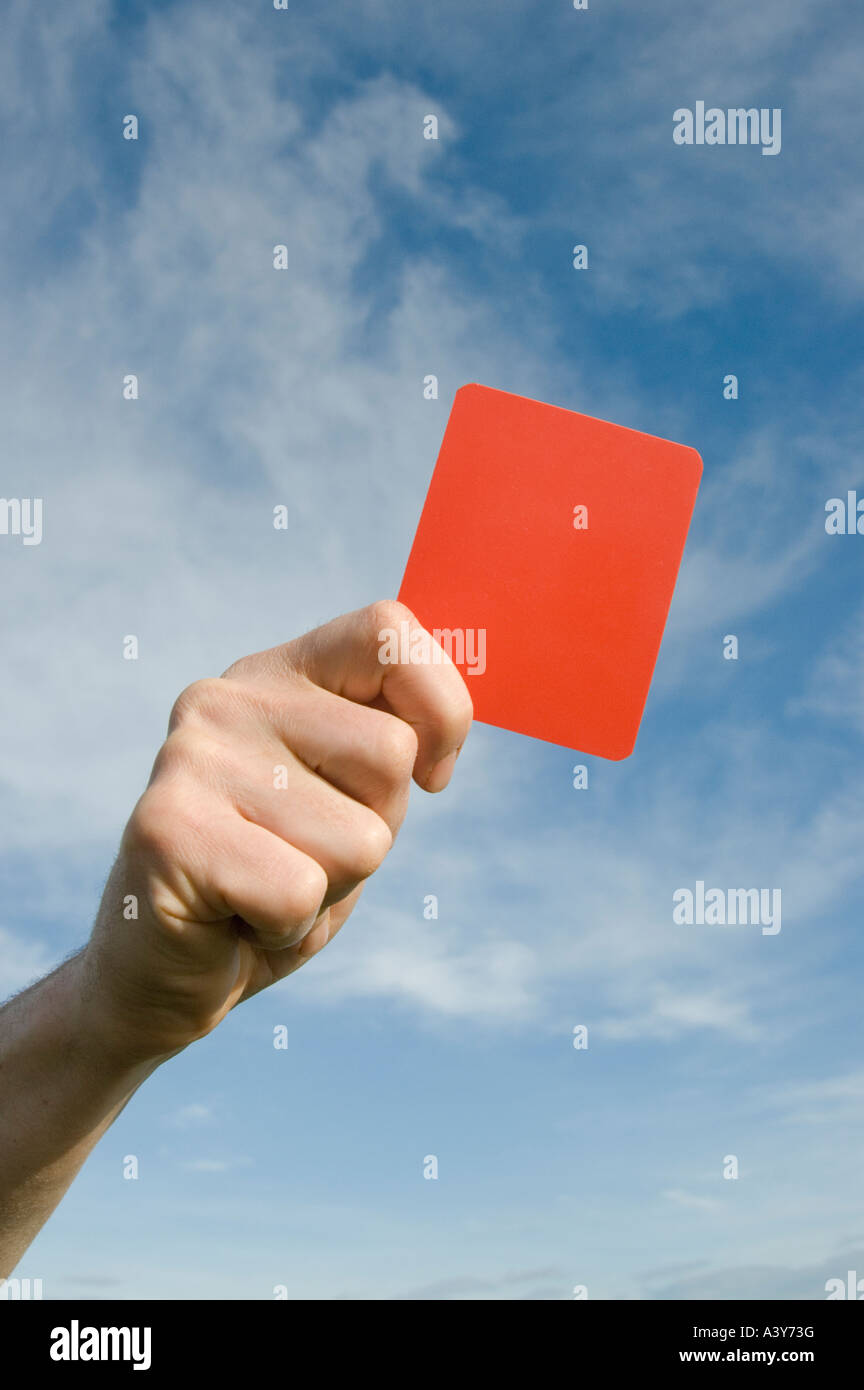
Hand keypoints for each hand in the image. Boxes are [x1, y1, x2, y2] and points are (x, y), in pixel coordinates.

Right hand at [80, 601, 471, 1063]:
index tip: (428, 776)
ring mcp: (190, 757)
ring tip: (264, 888)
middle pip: (391, 754)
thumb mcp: (351, 800)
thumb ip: (391, 747)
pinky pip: (298, 891)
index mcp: (279, 674)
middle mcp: (228, 697)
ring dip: (330, 888)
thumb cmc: (278, 879)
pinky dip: (285, 926)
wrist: (165, 972)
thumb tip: (441, 732)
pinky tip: (236, 917)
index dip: (441, 707)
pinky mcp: (166, 828)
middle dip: (375, 830)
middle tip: (303, 853)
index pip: (388, 630)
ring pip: (360, 838)